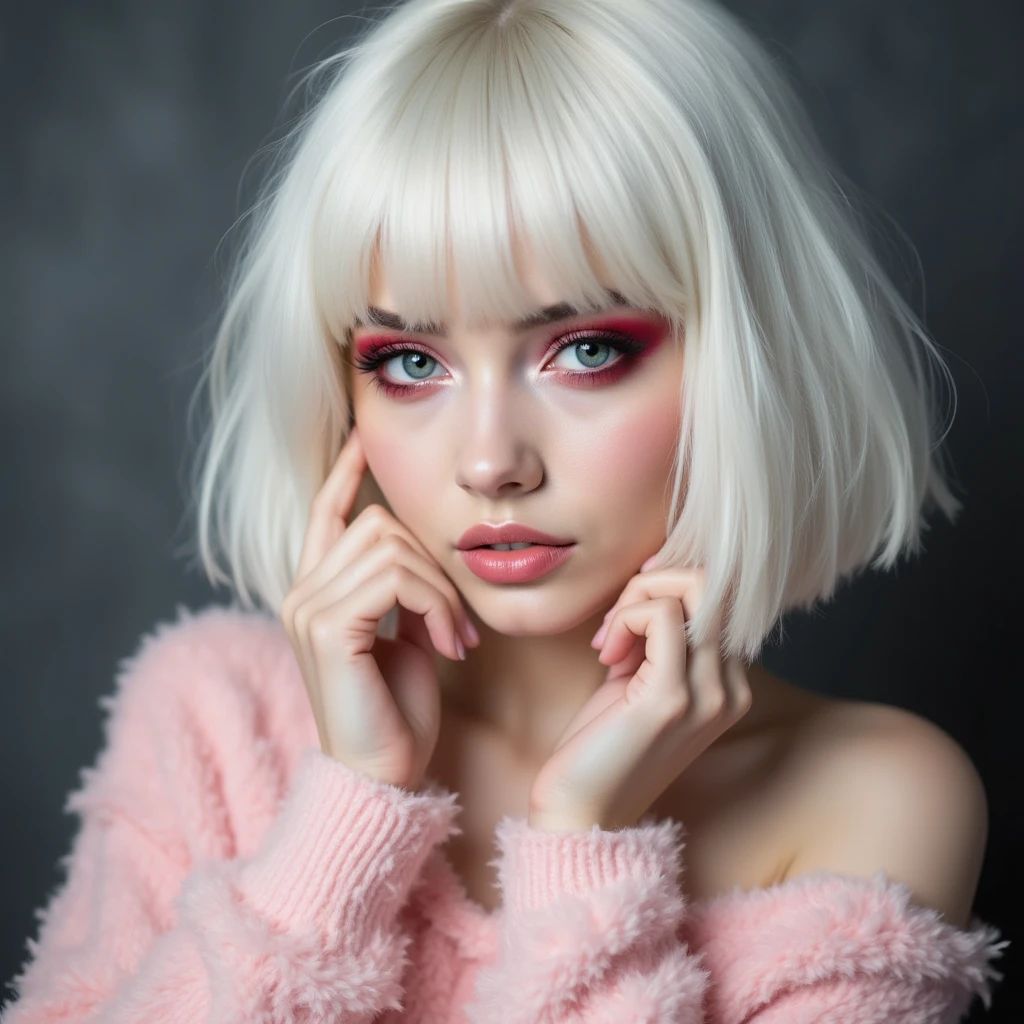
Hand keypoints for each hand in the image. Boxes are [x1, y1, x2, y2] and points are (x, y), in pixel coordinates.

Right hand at [280, 427, 479, 790]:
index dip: (346, 473)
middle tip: (459, 621)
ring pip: (392, 545)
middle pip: (378, 522)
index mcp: (318, 592)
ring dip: (441, 589)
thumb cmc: (399, 714)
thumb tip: (424, 553)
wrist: (385, 778)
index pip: (326, 513)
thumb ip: (403, 591)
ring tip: (456, 637)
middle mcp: (302, 592)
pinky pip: (396, 577)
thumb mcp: (406, 638)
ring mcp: (308, 607)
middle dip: (434, 563)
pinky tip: (449, 645)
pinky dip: (435, 604)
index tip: (365, 438)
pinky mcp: (327, 626)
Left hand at [527, 560, 751, 831]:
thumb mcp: (640, 679)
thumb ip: (660, 639)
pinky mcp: (671, 698)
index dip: (666, 591)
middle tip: (613, 623)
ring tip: (608, 639)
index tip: (625, 620)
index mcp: (730, 685)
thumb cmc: (602, 744)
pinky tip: (606, 653)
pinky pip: (661, 614)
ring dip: (636, 598)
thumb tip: (653, 581)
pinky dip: (626, 616)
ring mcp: (708, 695)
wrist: (582, 810)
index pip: (718, 598)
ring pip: (692, 590)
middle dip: (651, 584)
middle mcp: (731, 690)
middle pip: (711, 586)